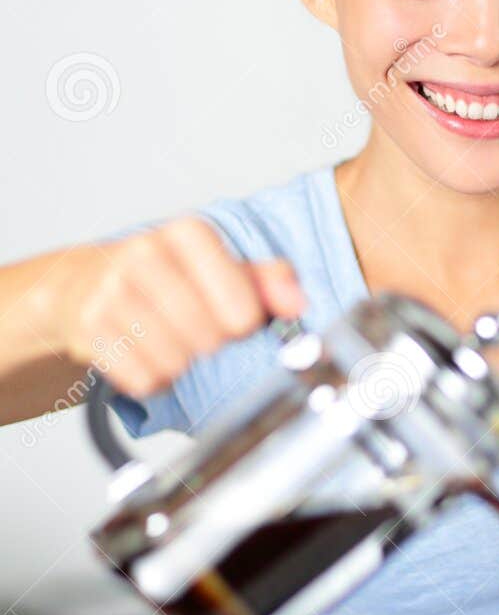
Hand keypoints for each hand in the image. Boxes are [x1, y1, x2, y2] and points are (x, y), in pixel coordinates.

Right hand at [54, 218, 305, 396]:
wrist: (84, 283)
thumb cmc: (165, 277)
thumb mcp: (219, 267)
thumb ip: (266, 282)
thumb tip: (297, 303)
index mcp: (189, 235)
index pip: (240, 304)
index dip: (244, 322)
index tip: (238, 320)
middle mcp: (146, 255)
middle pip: (208, 336)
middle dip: (211, 345)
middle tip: (200, 334)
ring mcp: (112, 290)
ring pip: (174, 361)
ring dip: (180, 365)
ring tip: (171, 342)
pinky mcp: (89, 327)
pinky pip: (142, 379)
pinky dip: (151, 380)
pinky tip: (145, 355)